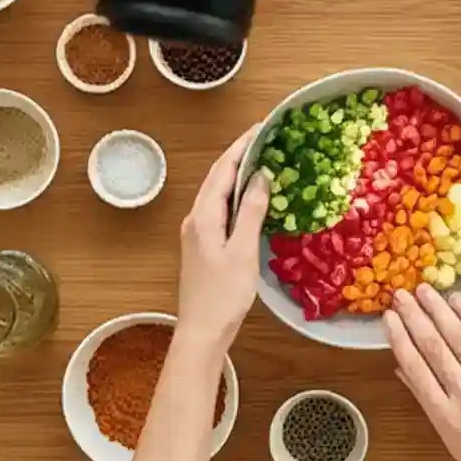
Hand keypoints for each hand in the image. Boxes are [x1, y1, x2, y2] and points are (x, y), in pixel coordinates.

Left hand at [176, 126, 270, 352]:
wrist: (202, 332)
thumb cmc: (223, 295)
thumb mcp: (243, 251)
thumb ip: (252, 212)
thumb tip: (260, 177)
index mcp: (203, 216)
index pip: (222, 171)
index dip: (241, 147)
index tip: (261, 128)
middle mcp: (195, 219)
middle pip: (217, 178)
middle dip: (239, 156)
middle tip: (265, 139)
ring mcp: (197, 232)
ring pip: (218, 194)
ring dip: (238, 176)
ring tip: (262, 161)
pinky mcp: (203, 245)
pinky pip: (220, 209)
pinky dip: (236, 196)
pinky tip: (252, 198)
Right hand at [384, 285, 460, 460]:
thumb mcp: (449, 438)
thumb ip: (426, 400)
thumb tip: (402, 369)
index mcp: (445, 415)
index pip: (416, 370)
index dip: (400, 340)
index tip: (387, 319)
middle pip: (435, 349)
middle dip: (415, 318)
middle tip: (400, 295)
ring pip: (459, 339)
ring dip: (439, 311)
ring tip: (424, 290)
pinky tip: (458, 301)